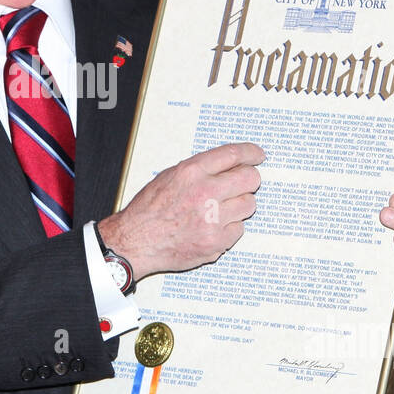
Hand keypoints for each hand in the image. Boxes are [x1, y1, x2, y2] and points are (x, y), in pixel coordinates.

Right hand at [98, 143, 263, 282]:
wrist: (136, 241)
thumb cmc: (149, 210)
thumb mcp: (169, 176)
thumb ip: (199, 169)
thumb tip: (229, 165)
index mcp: (191, 172)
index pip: (233, 154)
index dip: (251, 153)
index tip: (258, 155)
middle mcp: (204, 192)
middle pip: (250, 178)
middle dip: (249, 180)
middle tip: (243, 185)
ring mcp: (212, 218)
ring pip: (249, 205)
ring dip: (239, 206)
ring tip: (220, 210)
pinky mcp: (216, 241)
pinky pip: (239, 230)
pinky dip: (229, 229)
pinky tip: (212, 228)